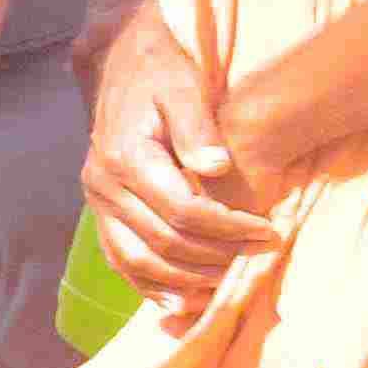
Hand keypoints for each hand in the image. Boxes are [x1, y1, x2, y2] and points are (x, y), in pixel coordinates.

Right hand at [80, 0, 269, 307]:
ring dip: (187, 279)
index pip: (182, 211)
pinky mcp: (101, 212)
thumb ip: (198, 127)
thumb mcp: (184, 88)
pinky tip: (185, 301)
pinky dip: (152, 287)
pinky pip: (122, 261)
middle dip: (217, 256)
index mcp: (125, 157)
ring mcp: (97, 202)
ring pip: (138, 261)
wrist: (121, 66)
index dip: (230, 228)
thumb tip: (217, 167)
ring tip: (231, 278)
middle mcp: (102, 184)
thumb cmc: (162, 75)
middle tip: (261, 253)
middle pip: (163, 242)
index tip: (269, 230)